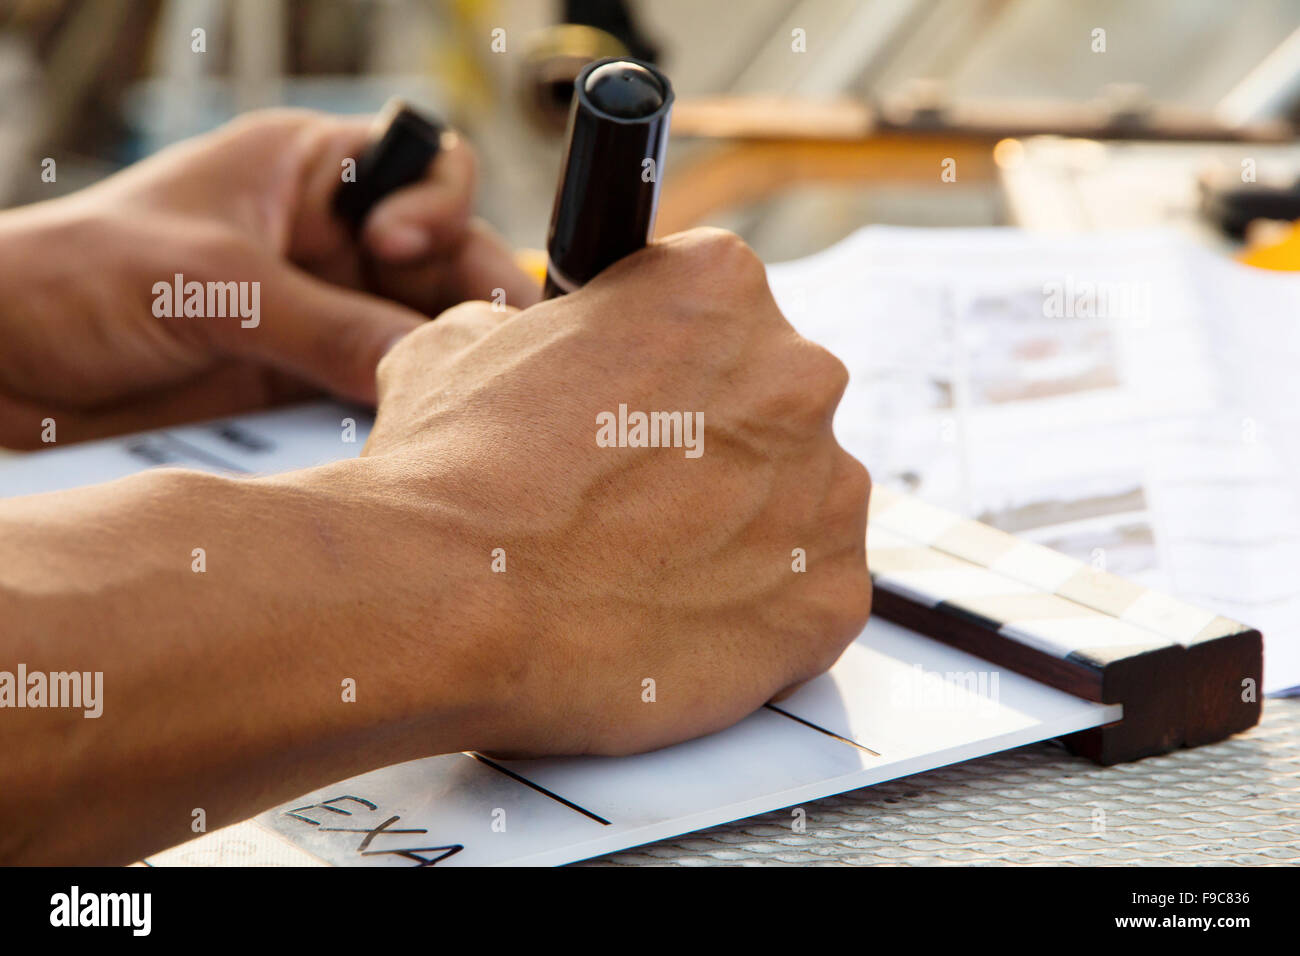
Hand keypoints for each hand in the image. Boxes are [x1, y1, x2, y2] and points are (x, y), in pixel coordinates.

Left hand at [0, 108, 538, 447]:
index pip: (426, 171)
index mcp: (310, 174)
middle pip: (443, 265)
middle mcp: (330, 244)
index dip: (439, 208)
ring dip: (441, 368)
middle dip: (467, 305)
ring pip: (421, 338)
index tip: (400, 250)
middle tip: (481, 354)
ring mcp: (323, 319)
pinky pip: (381, 397)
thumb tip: (429, 365)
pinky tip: (410, 435)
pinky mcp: (306, 387)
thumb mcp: (210, 282)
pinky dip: (403, 416)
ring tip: (450, 403)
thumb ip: (326, 325)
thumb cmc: (72, 277)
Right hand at [363, 228, 871, 756]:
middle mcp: (799, 374)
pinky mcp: (831, 598)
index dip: (666, 366)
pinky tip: (680, 620)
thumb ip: (542, 330)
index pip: (717, 311)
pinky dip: (757, 613)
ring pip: (798, 503)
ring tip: (647, 570)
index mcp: (720, 286)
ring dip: (741, 528)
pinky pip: (807, 597)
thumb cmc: (454, 473)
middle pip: (773, 407)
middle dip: (714, 447)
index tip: (634, 409)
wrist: (452, 600)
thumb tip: (544, 350)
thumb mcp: (466, 341)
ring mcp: (828, 491)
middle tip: (634, 498)